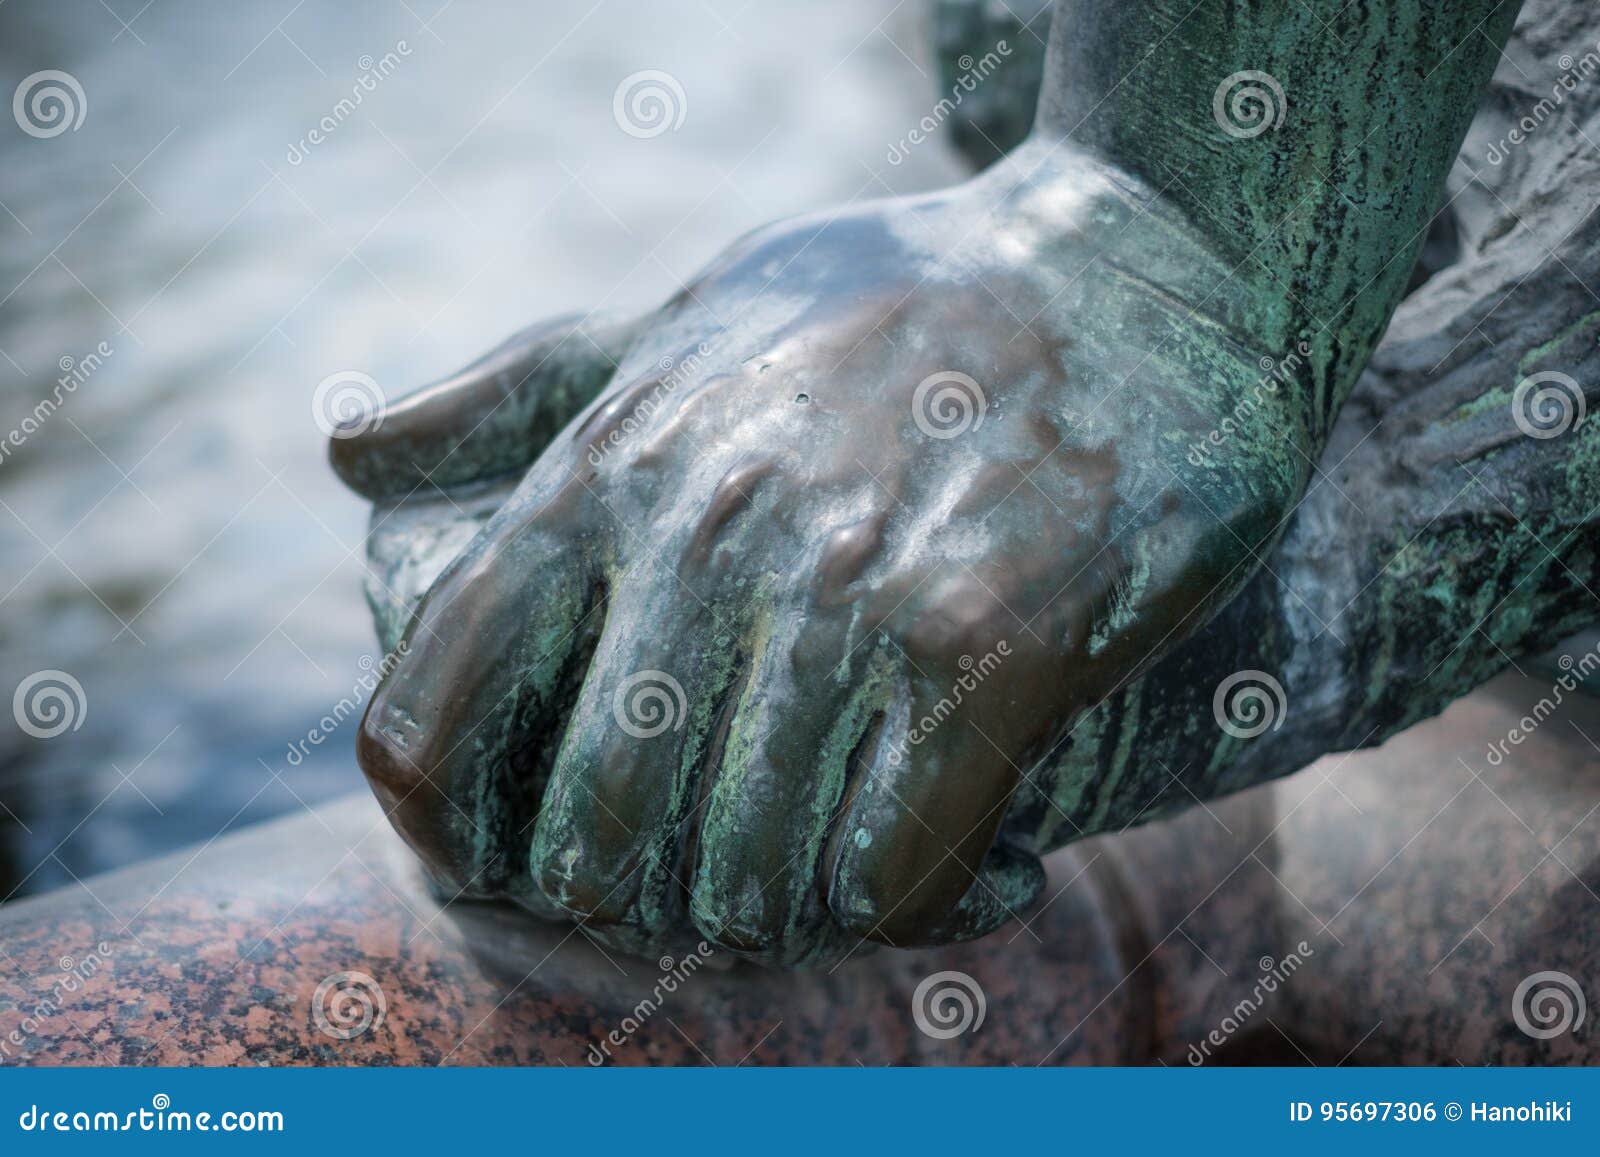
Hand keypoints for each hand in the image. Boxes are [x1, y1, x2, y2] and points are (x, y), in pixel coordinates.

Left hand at [345, 139, 1311, 964]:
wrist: (1144, 270)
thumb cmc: (899, 306)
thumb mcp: (683, 314)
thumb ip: (513, 393)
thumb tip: (344, 457)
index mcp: (604, 469)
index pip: (431, 722)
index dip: (458, 836)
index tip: (535, 854)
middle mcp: (704, 533)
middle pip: (589, 844)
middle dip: (645, 906)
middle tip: (726, 888)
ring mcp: (847, 590)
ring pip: (742, 878)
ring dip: (788, 919)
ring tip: (842, 885)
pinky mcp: (991, 638)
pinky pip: (890, 870)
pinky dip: (910, 904)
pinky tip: (969, 865)